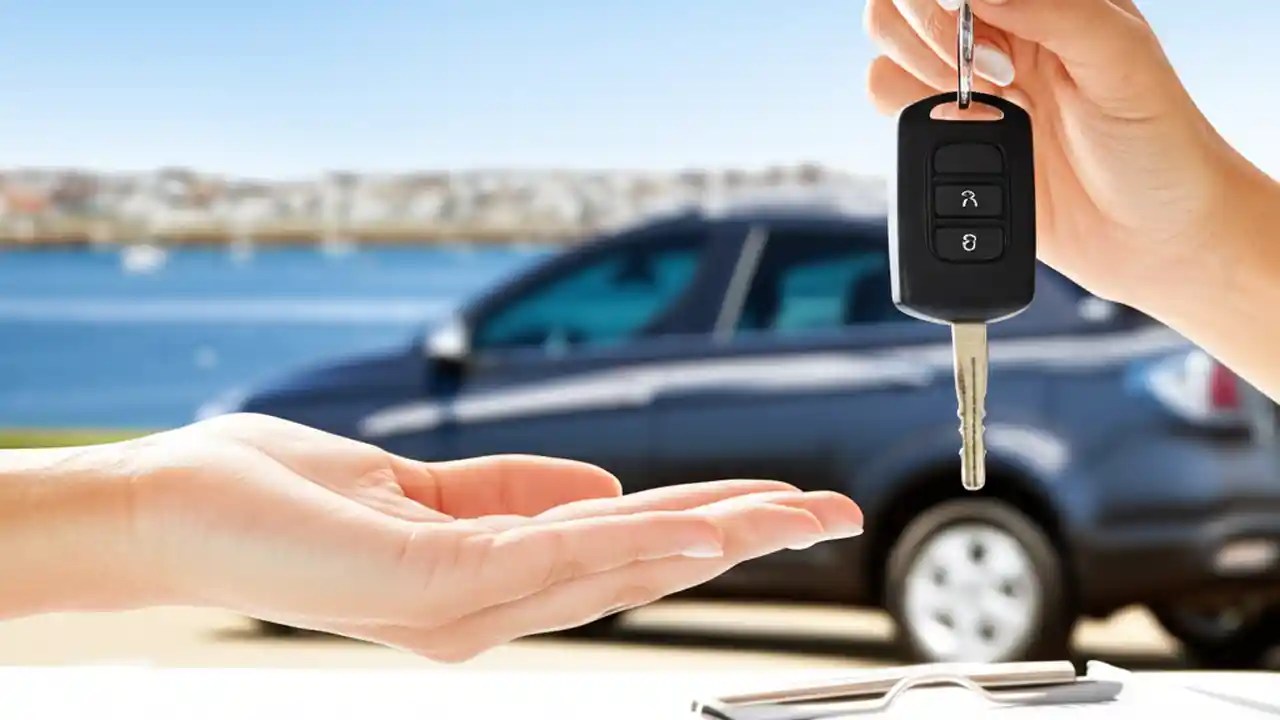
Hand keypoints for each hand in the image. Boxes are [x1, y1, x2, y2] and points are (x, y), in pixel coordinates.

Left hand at [100, 414, 859, 660]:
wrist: (170, 513)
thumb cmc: (279, 499)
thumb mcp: (416, 485)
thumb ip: (513, 491)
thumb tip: (604, 486)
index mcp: (488, 580)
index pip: (617, 551)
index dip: (702, 527)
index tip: (774, 504)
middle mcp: (485, 609)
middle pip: (634, 569)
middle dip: (737, 539)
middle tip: (824, 515)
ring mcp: (460, 605)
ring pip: (610, 569)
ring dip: (707, 540)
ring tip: (788, 515)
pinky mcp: (429, 585)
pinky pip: (545, 558)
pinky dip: (628, 540)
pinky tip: (689, 525)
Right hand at [863, 0, 1273, 308]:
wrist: (1152, 238)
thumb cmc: (1161, 144)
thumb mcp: (1125, 61)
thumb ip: (1055, 11)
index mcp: (1045, 1)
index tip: (978, 29)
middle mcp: (998, 33)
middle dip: (931, 32)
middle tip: (993, 74)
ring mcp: (966, 83)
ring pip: (886, 44)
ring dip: (916, 68)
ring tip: (981, 101)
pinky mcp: (946, 135)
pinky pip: (888, 102)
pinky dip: (904, 112)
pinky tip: (961, 128)